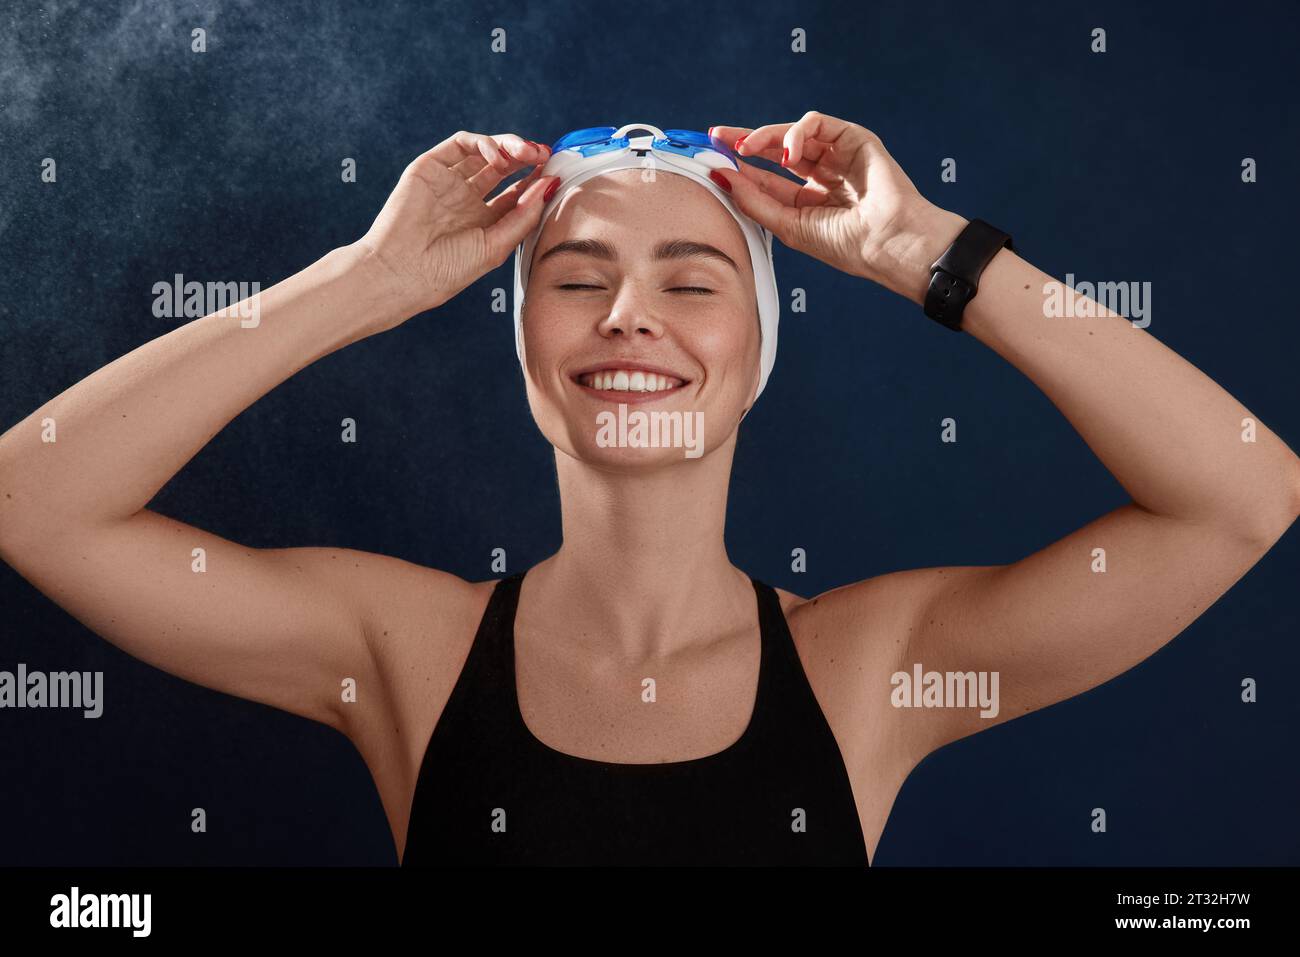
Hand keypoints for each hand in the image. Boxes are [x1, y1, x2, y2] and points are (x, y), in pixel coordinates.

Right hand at [352, 131, 556, 326]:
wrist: (403, 273)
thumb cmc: (446, 271)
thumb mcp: (496, 246)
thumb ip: (524, 216)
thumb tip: (550, 185)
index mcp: (483, 221)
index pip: (517, 193)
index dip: (537, 181)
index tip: (556, 175)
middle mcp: (467, 199)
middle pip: (503, 169)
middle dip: (527, 159)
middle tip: (545, 156)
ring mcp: (448, 182)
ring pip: (484, 152)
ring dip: (509, 147)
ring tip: (527, 153)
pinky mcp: (430, 167)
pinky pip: (460, 145)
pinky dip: (483, 144)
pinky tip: (498, 156)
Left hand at [710, 112, 968, 304]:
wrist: (888, 243)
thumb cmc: (848, 245)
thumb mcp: (789, 226)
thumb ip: (754, 201)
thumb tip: (722, 177)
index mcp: (807, 201)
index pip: (765, 177)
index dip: (739, 167)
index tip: (712, 161)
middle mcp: (821, 176)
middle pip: (775, 150)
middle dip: (745, 141)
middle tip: (718, 137)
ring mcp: (838, 156)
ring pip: (793, 134)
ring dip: (765, 136)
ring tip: (748, 147)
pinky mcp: (854, 140)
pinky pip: (818, 124)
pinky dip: (796, 132)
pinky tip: (786, 151)